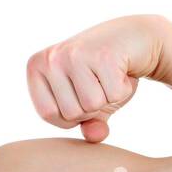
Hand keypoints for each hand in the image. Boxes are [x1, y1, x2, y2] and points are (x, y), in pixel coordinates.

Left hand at [26, 14, 169, 141]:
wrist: (135, 36)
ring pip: (92, 105)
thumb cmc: (104, 73)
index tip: (80, 95)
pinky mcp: (103, 54)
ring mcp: (75, 53)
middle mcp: (51, 58)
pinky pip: (114, 95)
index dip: (69, 116)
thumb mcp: (89, 102)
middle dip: (92, 107)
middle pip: (71, 113)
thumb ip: (86, 124)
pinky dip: (123, 89)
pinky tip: (121, 70)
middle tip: (100, 82)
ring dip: (109, 98)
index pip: (47, 114)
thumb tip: (94, 136)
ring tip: (109, 76)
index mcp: (36, 66)